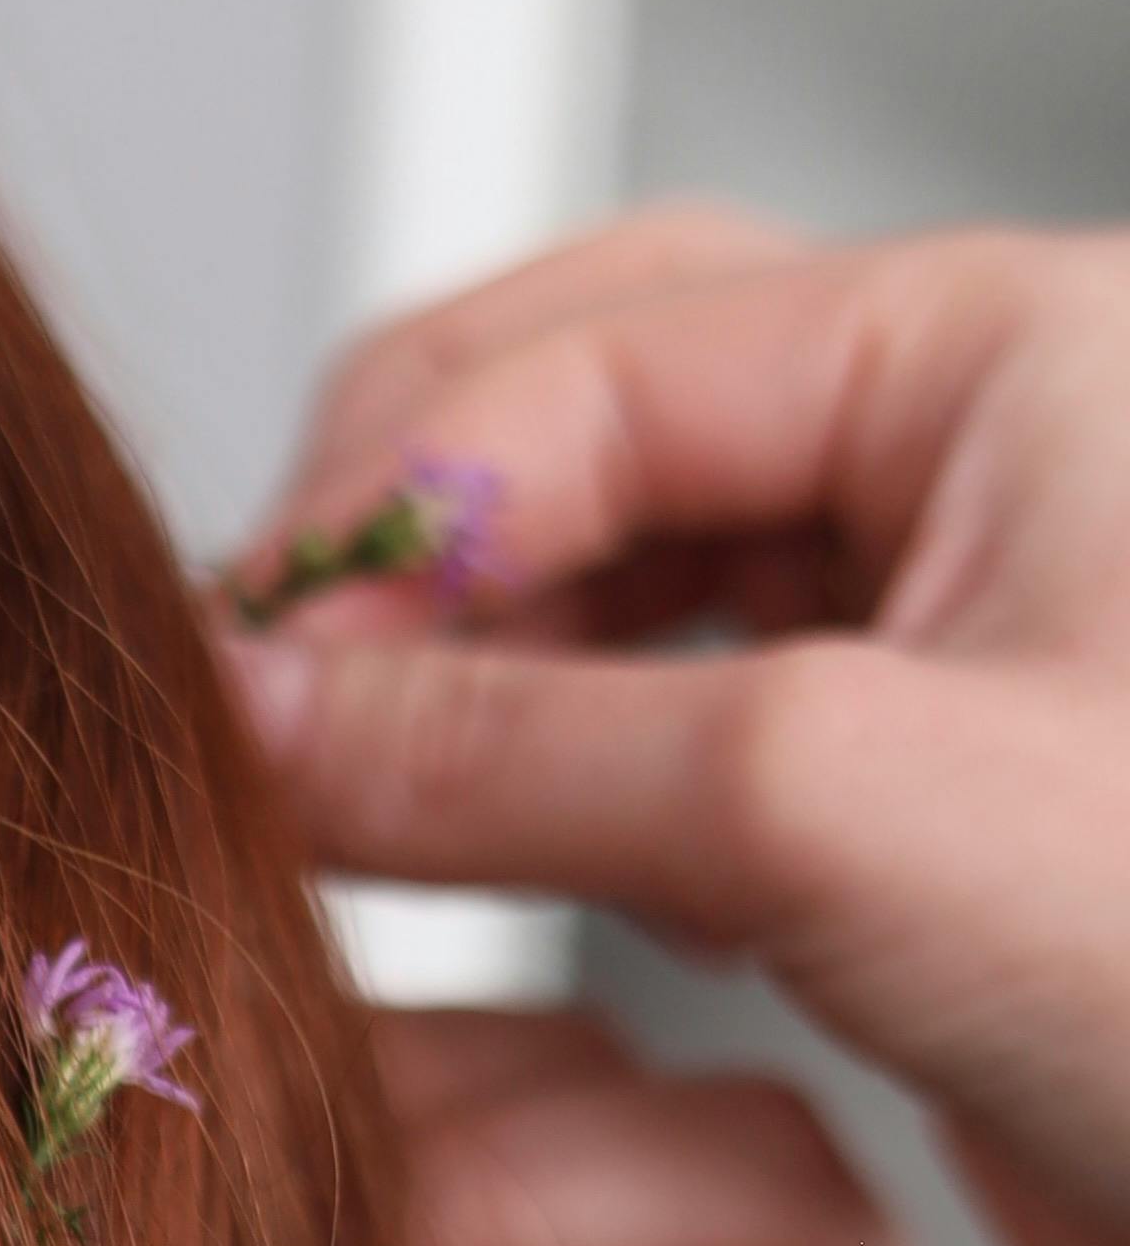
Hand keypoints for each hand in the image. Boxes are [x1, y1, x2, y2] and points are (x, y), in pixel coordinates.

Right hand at [223, 212, 1129, 1245]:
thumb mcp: (837, 816)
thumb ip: (518, 750)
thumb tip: (256, 715)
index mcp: (1011, 351)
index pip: (594, 350)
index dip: (387, 510)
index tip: (234, 689)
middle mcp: (981, 464)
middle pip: (587, 418)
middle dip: (408, 560)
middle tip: (268, 726)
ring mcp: (949, 637)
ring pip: (618, 589)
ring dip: (464, 687)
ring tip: (340, 820)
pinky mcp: (920, 817)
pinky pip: (670, 737)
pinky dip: (545, 795)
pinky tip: (486, 895)